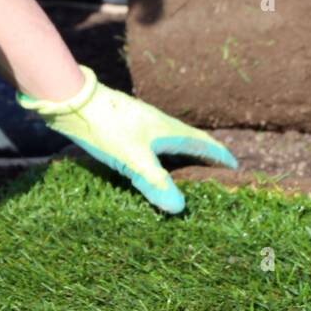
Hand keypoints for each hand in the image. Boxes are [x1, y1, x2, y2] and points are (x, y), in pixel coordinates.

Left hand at [18, 66, 236, 213]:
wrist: (75, 102)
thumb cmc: (108, 128)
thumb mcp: (134, 160)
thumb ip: (157, 183)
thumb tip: (180, 208)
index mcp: (169, 131)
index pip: (202, 144)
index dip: (218, 156)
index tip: (234, 167)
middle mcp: (160, 126)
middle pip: (190, 143)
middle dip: (204, 157)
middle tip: (216, 172)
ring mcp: (143, 126)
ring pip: (171, 143)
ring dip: (183, 157)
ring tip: (189, 172)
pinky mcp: (127, 129)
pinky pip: (154, 145)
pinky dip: (162, 157)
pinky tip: (152, 165)